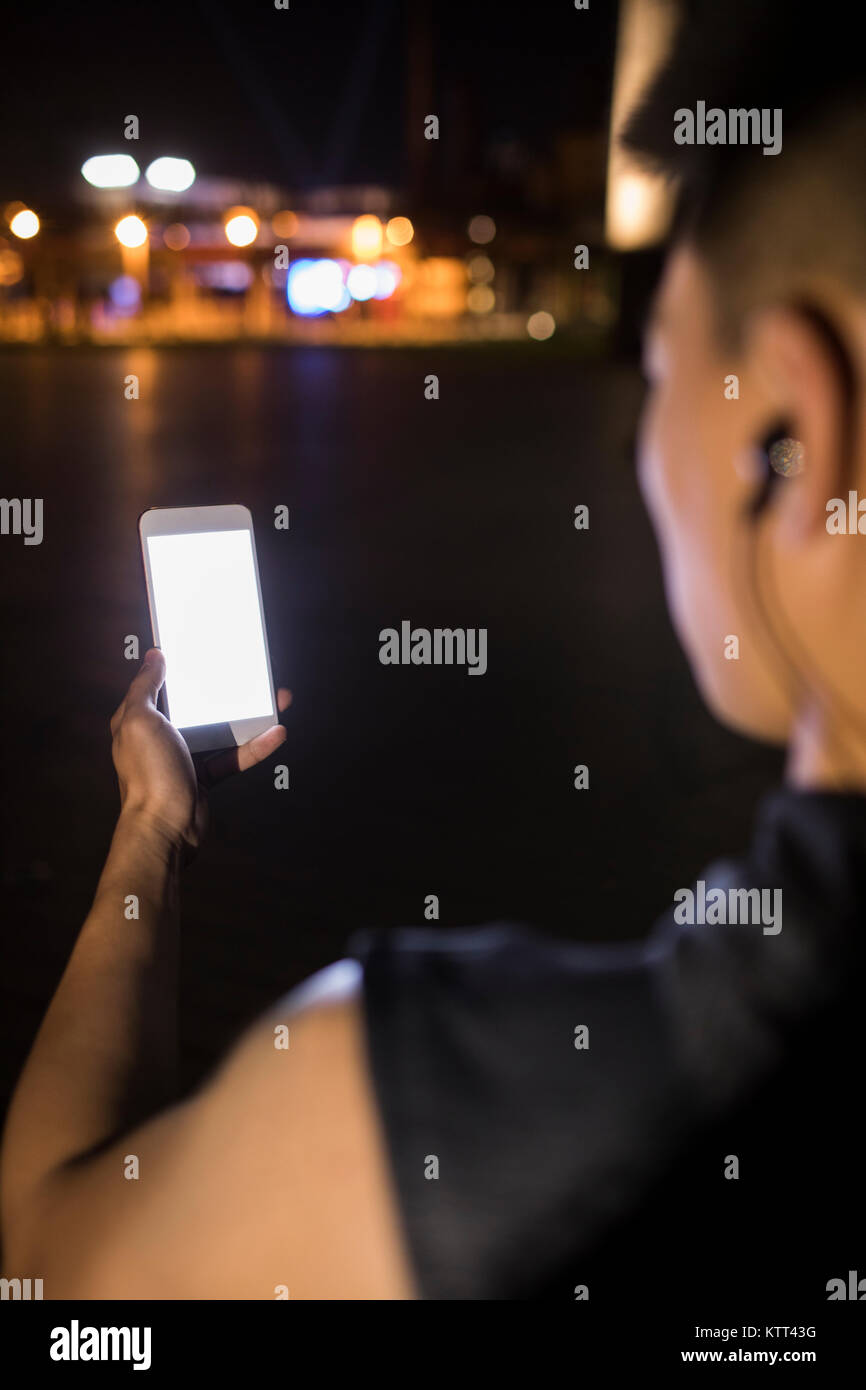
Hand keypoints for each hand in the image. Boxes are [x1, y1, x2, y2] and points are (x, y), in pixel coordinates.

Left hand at [110, 648, 290, 858]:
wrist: (165, 828)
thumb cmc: (149, 772)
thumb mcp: (139, 720)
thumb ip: (145, 686)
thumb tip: (154, 655)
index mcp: (138, 720)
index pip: (157, 686)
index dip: (176, 667)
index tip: (200, 650)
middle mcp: (159, 736)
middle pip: (195, 705)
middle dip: (222, 689)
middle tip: (248, 672)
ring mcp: (183, 757)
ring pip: (220, 729)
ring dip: (248, 716)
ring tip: (276, 699)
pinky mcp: (205, 776)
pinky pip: (233, 756)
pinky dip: (254, 747)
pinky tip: (277, 734)